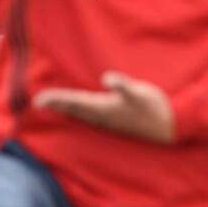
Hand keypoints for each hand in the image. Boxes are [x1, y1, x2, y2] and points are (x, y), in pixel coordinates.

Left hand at [34, 72, 175, 143]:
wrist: (169, 128)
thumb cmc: (154, 108)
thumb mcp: (140, 93)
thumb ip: (123, 85)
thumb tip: (108, 78)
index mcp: (104, 108)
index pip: (74, 102)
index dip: (56, 100)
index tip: (38, 99)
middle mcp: (103, 117)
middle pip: (74, 110)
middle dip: (56, 105)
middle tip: (38, 102)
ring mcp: (110, 122)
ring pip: (81, 115)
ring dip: (66, 109)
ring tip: (54, 106)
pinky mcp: (117, 122)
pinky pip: (91, 117)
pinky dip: (80, 113)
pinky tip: (81, 112)